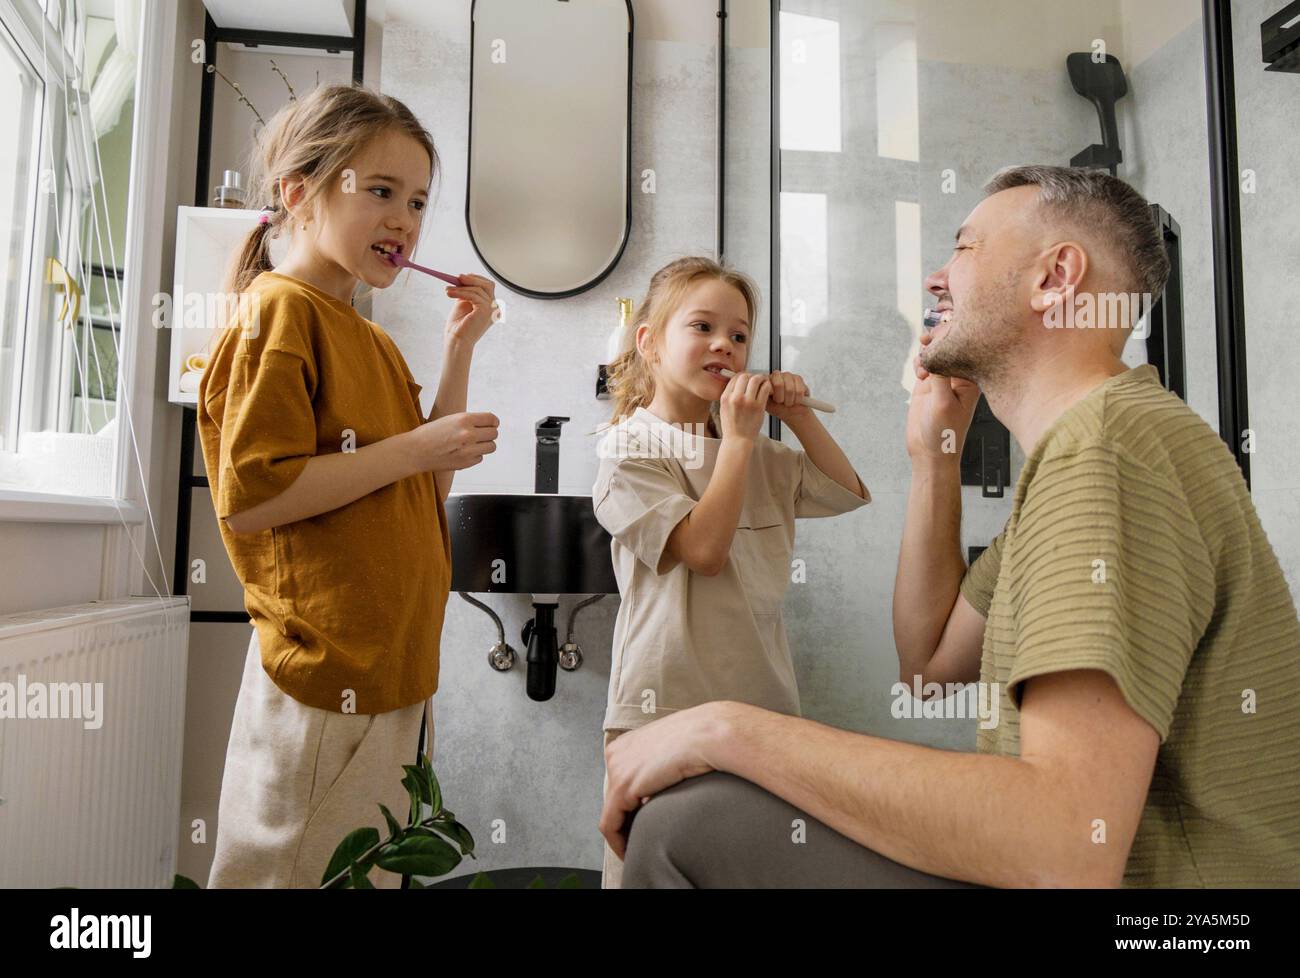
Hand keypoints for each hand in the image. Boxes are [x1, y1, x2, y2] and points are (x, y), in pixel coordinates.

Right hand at [404, 411, 498, 473]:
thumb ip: (469, 421)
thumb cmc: (430, 434)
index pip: (491, 419)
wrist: (415, 451)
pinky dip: (475, 455)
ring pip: (491, 447)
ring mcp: (469, 450)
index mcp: (464, 419)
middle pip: (494, 433)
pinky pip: (480, 458)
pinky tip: (462, 452)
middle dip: (488, 434)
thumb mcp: (450, 419)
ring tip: (472, 444)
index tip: (492, 424)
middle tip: (480, 435)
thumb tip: (489, 424)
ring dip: (485, 445)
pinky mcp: (466, 463)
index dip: (493, 422)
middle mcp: (468, 434)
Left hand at [443, 273, 497, 345]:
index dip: (476, 280)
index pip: (488, 287)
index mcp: (491, 307)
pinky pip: (474, 295)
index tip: (462, 278)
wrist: (456, 341)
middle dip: (472, 279)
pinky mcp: (486, 310)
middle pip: (488, 285)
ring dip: (460, 288)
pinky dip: (460, 292)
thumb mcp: (463, 304)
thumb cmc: (458, 327)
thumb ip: (466, 292)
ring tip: (447, 290)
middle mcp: (495, 308)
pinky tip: (450, 294)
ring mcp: (492, 310)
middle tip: (457, 277)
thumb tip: (462, 277)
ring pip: (478, 289)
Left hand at [599, 705, 723, 860]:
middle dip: (625, 821)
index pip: (619, 783)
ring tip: (639, 850)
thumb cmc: (703, 739)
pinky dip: (618, 843)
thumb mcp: (674, 749)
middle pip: (613, 798)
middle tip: (640, 841)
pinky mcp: (623, 787)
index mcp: (627, 743)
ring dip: (623, 834)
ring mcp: (617, 769)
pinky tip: (631, 853)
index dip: (628, 808)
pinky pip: (610, 825)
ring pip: (610, 814)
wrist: (710, 734)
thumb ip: (662, 764)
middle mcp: (616, 753)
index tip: (639, 825)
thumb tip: (664, 785)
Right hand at [719, 371, 771, 441]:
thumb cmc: (732, 426)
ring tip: (763, 382)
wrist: (738, 440)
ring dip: (761, 378)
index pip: (734, 378)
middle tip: (756, 379)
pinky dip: (768, 386)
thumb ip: (729, 396)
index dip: (742, 376)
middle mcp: (735, 398)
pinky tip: (768, 389)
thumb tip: (737, 383)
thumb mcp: (724, 409)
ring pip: (756, 379)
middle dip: (752, 375)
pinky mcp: (758, 407)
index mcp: (725, 397)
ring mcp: (747, 402)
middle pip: (745, 376)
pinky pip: (765, 389)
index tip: (747, 379)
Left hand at [764, 370, 812, 423]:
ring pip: (789, 389)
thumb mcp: (767, 404)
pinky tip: (796, 400)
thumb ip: (763, 395)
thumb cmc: (779, 408)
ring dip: (790, 400)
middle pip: (778, 384)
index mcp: (767, 380)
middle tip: (781, 402)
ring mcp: (787, 375)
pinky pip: (799, 390)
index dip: (772, 395)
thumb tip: (763, 389)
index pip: (767, 382)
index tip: (774, 401)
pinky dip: (798, 400)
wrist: (793, 413)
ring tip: (788, 402)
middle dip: (781, 398)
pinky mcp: (798, 378)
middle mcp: (776, 375)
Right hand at [906, 332, 981, 460]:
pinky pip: (924, 363)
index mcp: (972, 379)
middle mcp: (960, 376)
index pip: (966, 347)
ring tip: (922, 366)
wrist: (929, 452)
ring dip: (926, 352)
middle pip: (950, 345)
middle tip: (926, 341)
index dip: (952, 336)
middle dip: (937, 339)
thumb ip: (940, 376)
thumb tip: (936, 350)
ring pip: (936, 352)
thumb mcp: (943, 403)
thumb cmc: (944, 433)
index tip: (938, 336)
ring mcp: (944, 379)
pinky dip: (919, 362)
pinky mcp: (929, 384)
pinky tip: (919, 373)